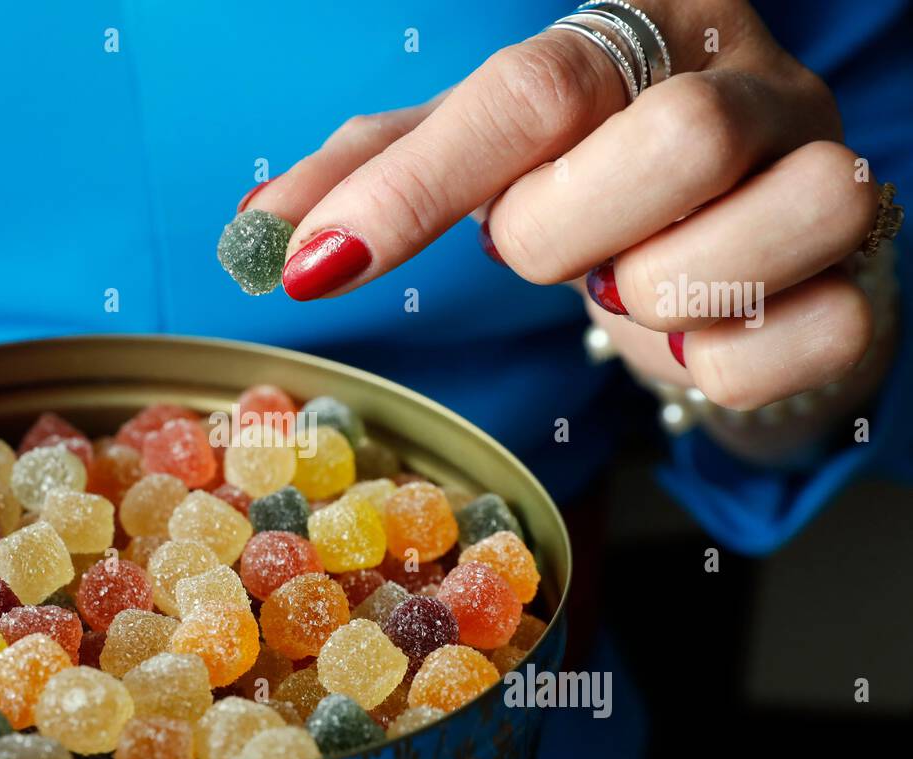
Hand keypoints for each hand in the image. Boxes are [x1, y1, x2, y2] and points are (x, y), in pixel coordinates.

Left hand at [243, 0, 889, 459]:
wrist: (742, 259)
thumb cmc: (595, 195)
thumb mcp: (486, 167)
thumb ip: (381, 178)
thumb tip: (259, 234)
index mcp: (644, 31)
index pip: (531, 88)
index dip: (415, 186)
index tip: (313, 267)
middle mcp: (754, 82)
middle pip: (671, 140)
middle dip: (568, 234)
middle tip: (553, 255)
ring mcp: (830, 175)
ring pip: (746, 242)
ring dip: (649, 304)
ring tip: (627, 293)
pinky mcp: (865, 285)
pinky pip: (792, 347)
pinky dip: (711, 372)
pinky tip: (695, 340)